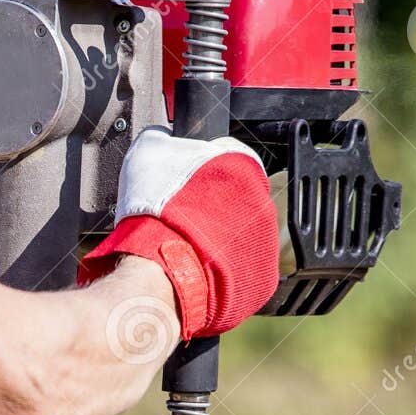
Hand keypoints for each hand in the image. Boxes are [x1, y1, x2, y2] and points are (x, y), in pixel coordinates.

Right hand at [79, 127, 278, 338]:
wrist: (162, 271)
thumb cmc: (157, 214)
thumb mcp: (149, 153)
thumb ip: (165, 139)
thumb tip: (164, 136)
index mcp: (244, 166)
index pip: (231, 159)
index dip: (206, 173)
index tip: (190, 187)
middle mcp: (264, 202)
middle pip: (239, 201)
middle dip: (214, 210)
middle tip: (186, 219)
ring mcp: (267, 242)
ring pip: (243, 236)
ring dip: (222, 240)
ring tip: (191, 248)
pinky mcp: (263, 278)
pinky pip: (244, 269)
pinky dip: (226, 271)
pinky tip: (201, 269)